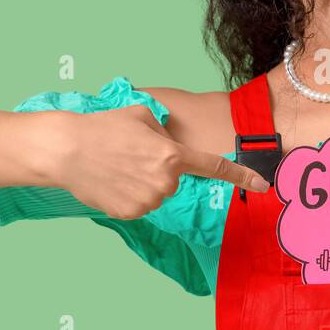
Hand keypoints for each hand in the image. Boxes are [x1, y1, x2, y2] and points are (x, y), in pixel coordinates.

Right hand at [50, 104, 268, 219]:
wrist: (65, 150)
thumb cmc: (103, 127)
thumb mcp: (141, 115)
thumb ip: (165, 132)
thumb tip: (169, 145)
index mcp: (173, 155)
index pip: (214, 167)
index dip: (241, 176)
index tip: (263, 185)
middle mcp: (165, 182)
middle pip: (174, 180)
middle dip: (159, 168)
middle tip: (131, 155)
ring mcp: (148, 201)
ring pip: (157, 194)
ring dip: (143, 183)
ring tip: (117, 166)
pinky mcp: (130, 214)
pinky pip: (139, 205)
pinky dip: (128, 195)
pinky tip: (110, 181)